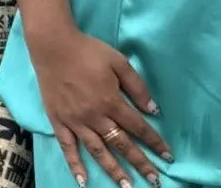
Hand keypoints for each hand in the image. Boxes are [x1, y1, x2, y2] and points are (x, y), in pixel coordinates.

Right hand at [27, 26, 171, 187]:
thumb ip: (137, 87)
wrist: (53, 46)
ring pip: (98, 151)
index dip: (154, 142)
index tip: (168, 156)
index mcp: (111, 101)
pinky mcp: (59, 121)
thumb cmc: (88, 51)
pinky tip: (82, 180)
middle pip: (121, 144)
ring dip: (113, 170)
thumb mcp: (119, 62)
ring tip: (126, 186)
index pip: (138, 127)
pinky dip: (75, 164)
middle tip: (154, 180)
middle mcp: (95, 116)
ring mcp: (75, 121)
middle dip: (140, 163)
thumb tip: (153, 110)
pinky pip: (67, 147)